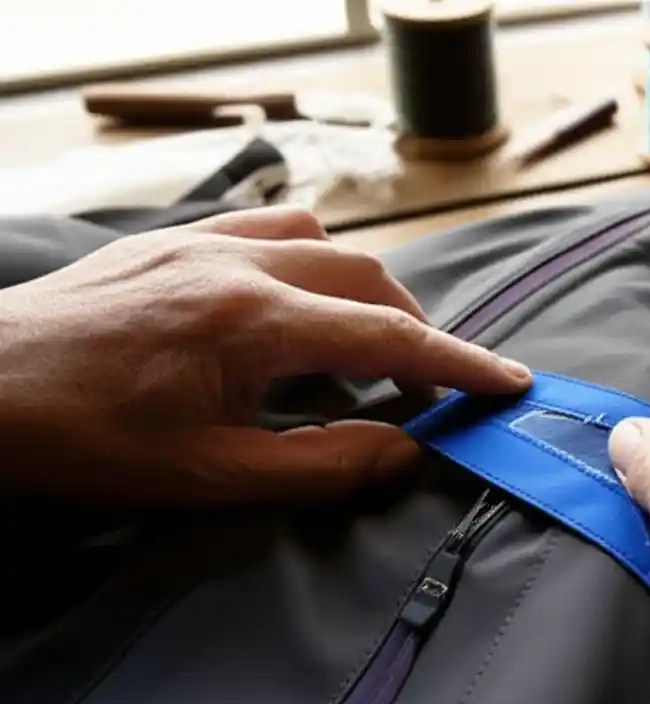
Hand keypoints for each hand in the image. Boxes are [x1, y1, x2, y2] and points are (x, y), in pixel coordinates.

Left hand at [0, 208, 530, 504]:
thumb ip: (321, 463)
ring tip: (359, 346)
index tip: (509, 381)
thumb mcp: (208, 475)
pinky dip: (308, 259)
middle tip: (427, 388)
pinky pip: (267, 225)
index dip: (459, 363)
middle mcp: (237, 264)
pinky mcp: (171, 240)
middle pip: (368, 280)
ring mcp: (201, 242)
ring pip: (323, 241)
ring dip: (362, 290)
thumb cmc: (83, 441)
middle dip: (415, 331)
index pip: (389, 334)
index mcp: (252, 321)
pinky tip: (292, 300)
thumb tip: (405, 450)